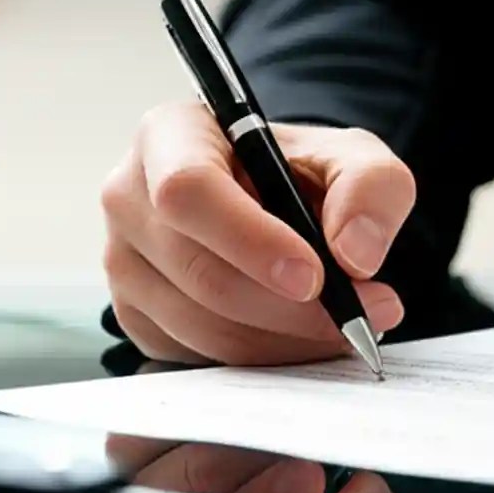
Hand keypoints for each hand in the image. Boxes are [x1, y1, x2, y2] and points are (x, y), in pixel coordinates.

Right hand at [101, 102, 414, 365]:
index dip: (248, 240)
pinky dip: (262, 357)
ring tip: (346, 324)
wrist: (274, 204)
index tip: (313, 276)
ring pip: (201, 325)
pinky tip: (302, 335)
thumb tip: (355, 254)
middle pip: (198, 270)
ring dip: (285, 339)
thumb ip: (370, 186)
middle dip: (289, 307)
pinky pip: (197, 356)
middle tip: (363, 314)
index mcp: (169, 135)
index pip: (187, 190)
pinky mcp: (135, 315)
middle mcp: (129, 197)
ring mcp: (123, 261)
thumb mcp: (352, 156)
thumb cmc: (299, 172)